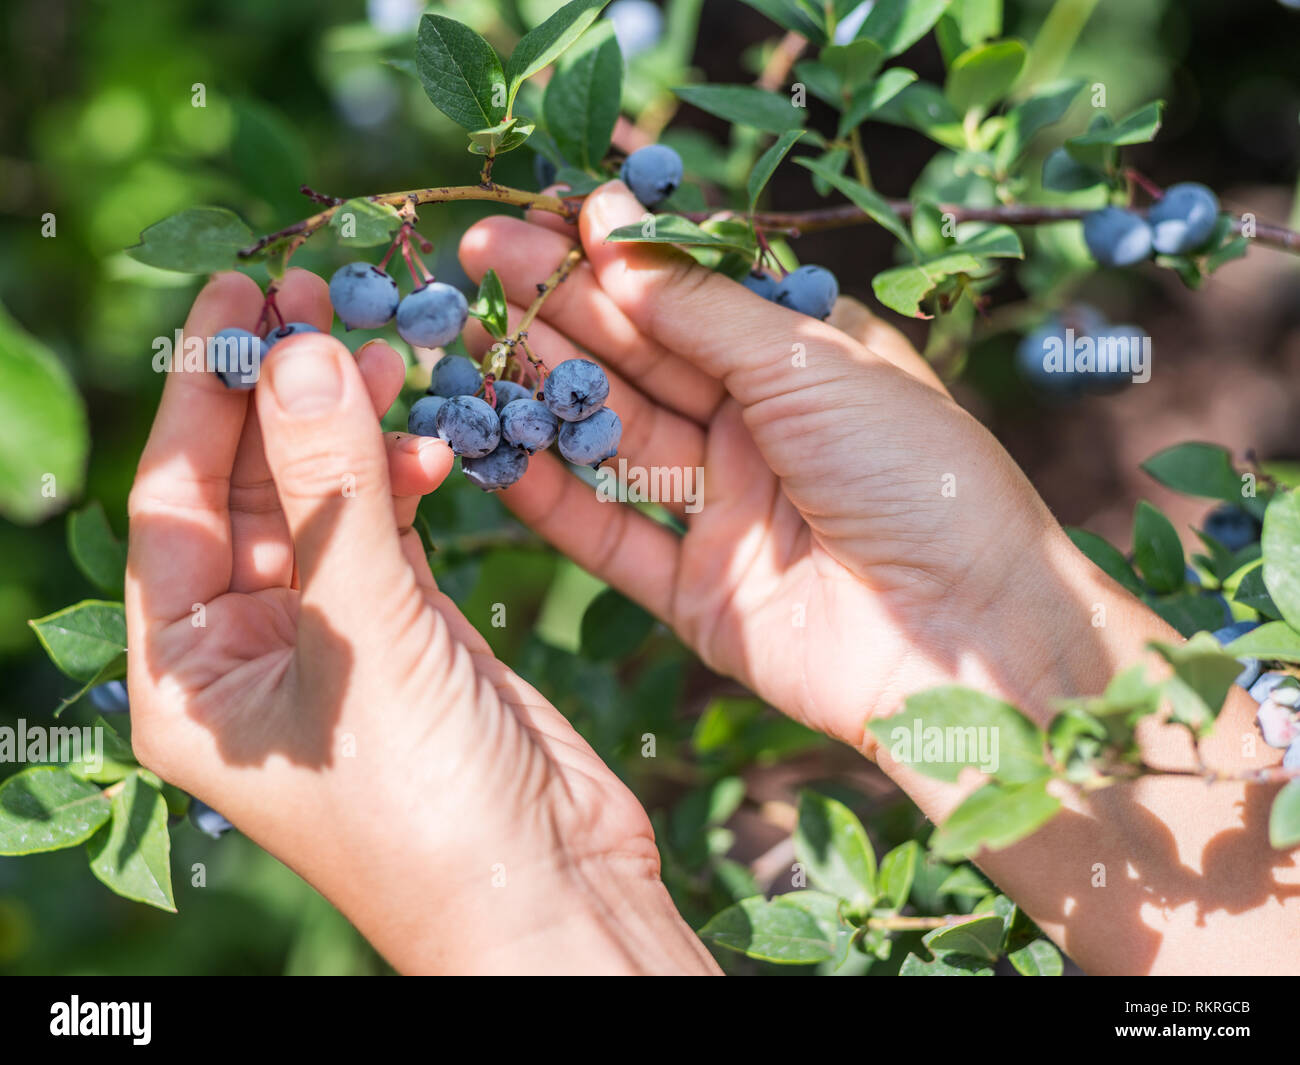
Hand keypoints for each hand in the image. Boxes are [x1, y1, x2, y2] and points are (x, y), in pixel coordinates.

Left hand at [125, 269, 715, 973]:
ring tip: (380, 350)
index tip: (237, 296)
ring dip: (350, 430)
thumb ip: (334, 494)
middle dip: (281, 396)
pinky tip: (430, 440)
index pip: (175, 505)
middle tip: (313, 292)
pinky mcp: (412, 635)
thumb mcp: (364, 637)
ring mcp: (336, 643)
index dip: (204, 394)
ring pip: (325, 505)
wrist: (550, 890)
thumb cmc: (428, 799)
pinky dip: (405, 479)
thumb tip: (301, 352)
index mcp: (190, 677)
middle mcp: (250, 656)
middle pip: (251, 493)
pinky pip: (388, 532)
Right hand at [459, 181, 1119, 752]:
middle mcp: (759, 428)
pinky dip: (551, 498)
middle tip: (477, 259)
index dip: (616, 255)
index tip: (543, 216)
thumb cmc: (918, 474)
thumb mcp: (813, 367)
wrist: (967, 637)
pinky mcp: (696, 591)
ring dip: (542, 390)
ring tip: (468, 340)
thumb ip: (703, 310)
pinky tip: (493, 451)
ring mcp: (725, 511)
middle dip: (559, 306)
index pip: (691, 292)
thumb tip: (612, 231)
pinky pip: (609, 536)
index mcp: (803, 361)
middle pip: (642, 358)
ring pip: (615, 439)